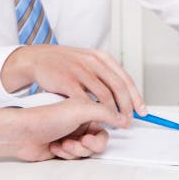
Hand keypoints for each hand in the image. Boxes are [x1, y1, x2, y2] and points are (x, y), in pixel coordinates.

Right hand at [1, 45, 146, 121]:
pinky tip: (95, 119)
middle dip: (127, 107)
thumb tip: (122, 93)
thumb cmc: (61, 62)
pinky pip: (86, 101)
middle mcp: (92, 62)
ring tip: (115, 123)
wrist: (36, 58)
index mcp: (100, 56)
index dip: (136, 97)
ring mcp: (80, 71)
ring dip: (112, 113)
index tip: (142, 110)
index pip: (125, 78)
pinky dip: (93, 112)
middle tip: (129, 120)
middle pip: (118, 87)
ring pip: (104, 96)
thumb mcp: (86, 59)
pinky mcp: (67, 81)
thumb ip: (102, 73)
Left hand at [14, 98, 126, 160]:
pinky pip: (74, 157)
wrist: (22, 133)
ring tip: (64, 143)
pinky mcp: (63, 147)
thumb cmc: (45, 118)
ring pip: (86, 152)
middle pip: (97, 142)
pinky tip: (56, 146)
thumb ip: (104, 113)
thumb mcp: (80, 110)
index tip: (91, 137)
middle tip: (80, 142)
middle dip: (87, 146)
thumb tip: (122, 117)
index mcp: (85, 109)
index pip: (104, 125)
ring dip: (75, 150)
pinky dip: (66, 154)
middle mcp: (79, 121)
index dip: (99, 135)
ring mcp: (71, 134)